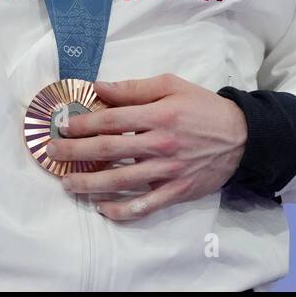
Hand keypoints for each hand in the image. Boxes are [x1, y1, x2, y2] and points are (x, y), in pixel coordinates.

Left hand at [45, 74, 247, 220]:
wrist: (242, 137)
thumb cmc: (203, 108)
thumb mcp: (171, 86)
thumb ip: (133, 88)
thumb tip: (98, 87)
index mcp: (159, 115)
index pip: (111, 120)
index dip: (83, 124)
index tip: (63, 128)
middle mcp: (161, 144)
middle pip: (108, 150)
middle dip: (75, 153)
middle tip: (53, 155)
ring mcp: (168, 171)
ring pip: (121, 181)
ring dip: (90, 183)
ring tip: (68, 184)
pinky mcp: (177, 191)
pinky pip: (144, 205)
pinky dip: (121, 210)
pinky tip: (102, 208)